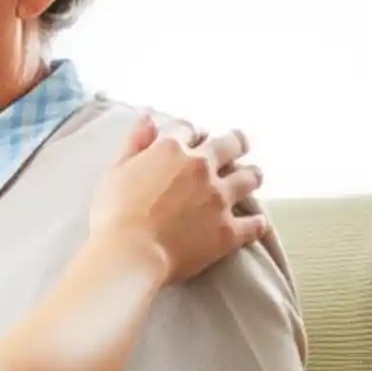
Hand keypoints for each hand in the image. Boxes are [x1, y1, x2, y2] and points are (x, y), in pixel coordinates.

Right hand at [90, 114, 267, 285]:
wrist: (130, 253)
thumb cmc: (114, 213)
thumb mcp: (115, 169)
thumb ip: (134, 142)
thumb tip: (147, 117)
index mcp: (171, 150)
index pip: (189, 129)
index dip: (193, 132)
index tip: (195, 136)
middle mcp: (201, 167)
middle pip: (230, 144)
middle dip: (236, 142)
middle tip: (240, 143)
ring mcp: (219, 198)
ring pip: (249, 178)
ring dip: (252, 175)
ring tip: (253, 176)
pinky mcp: (228, 230)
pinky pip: (254, 224)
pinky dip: (256, 223)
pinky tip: (257, 223)